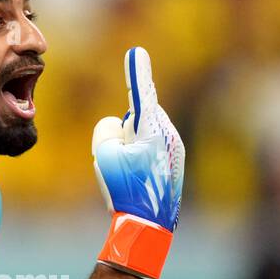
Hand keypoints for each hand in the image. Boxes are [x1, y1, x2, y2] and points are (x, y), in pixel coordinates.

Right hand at [92, 46, 185, 278]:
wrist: (149, 226)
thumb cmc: (125, 190)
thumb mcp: (104, 156)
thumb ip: (107, 129)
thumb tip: (121, 126)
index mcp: (152, 128)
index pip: (141, 93)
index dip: (137, 71)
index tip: (136, 51)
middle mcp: (168, 133)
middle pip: (135, 119)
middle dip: (124, 133)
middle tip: (121, 165)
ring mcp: (175, 148)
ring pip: (141, 135)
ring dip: (132, 148)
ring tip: (130, 178)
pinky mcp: (175, 160)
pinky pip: (149, 150)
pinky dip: (140, 160)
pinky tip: (139, 184)